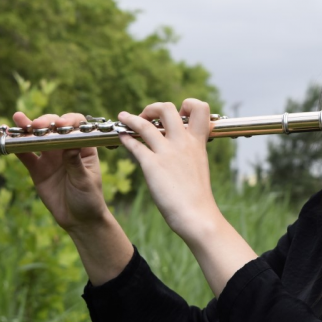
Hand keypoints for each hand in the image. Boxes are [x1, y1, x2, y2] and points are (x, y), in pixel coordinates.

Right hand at [12, 111, 108, 233]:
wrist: (78, 220)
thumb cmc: (89, 198)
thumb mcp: (85, 181)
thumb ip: (76, 163)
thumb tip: (70, 145)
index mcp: (83, 146)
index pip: (77, 126)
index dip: (69, 121)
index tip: (61, 124)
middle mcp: (66, 147)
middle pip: (54, 128)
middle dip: (45, 122)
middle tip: (37, 125)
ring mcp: (50, 157)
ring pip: (38, 138)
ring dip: (28, 127)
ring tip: (18, 119)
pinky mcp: (37, 169)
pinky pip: (26, 155)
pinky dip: (18, 147)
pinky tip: (10, 138)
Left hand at [117, 99, 221, 241]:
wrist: (198, 216)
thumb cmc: (198, 196)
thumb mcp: (199, 165)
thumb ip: (191, 151)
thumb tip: (184, 146)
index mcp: (197, 141)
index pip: (200, 108)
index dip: (187, 105)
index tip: (178, 113)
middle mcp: (182, 142)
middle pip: (167, 108)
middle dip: (154, 108)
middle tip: (147, 116)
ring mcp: (167, 152)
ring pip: (146, 124)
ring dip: (131, 118)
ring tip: (123, 117)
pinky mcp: (152, 165)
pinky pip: (135, 145)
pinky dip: (126, 138)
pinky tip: (121, 137)